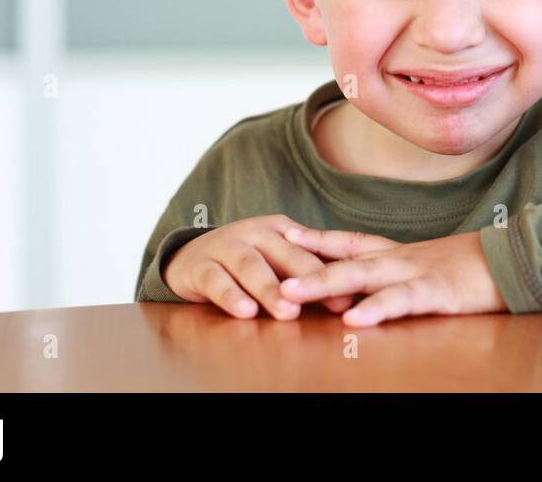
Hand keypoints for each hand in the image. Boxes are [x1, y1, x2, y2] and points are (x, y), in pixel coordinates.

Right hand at [161, 214, 355, 319]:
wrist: (189, 257)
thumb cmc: (246, 260)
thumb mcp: (276, 256)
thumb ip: (305, 269)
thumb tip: (348, 293)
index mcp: (280, 229)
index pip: (311, 249)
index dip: (333, 271)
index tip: (352, 296)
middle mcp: (254, 232)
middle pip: (286, 254)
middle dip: (309, 278)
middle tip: (332, 302)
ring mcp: (225, 247)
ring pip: (251, 266)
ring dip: (271, 290)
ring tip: (289, 312)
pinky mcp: (200, 267)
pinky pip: (217, 281)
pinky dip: (232, 296)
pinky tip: (246, 312)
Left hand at [278, 227, 507, 326]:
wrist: (522, 258)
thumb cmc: (480, 268)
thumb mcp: (436, 267)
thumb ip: (406, 275)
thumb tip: (375, 290)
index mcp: (403, 252)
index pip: (352, 240)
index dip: (318, 237)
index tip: (285, 232)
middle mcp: (403, 258)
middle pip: (346, 257)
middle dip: (307, 262)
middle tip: (270, 266)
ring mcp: (419, 272)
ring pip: (363, 275)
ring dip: (325, 283)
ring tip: (292, 293)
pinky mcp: (438, 292)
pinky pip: (401, 300)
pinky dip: (376, 309)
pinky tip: (355, 320)